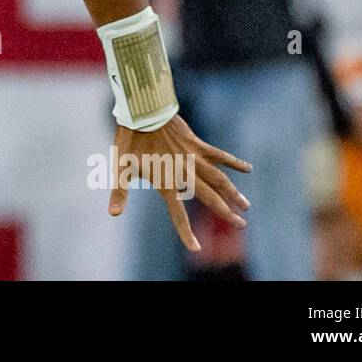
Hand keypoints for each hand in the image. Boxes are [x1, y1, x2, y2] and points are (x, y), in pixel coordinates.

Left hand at [106, 114, 252, 251]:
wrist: (141, 112)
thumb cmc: (130, 141)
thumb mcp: (121, 168)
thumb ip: (119, 193)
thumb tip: (113, 214)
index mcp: (165, 182)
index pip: (177, 213)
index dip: (185, 232)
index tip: (196, 249)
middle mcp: (183, 172)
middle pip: (208, 197)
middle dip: (225, 212)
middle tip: (242, 225)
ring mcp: (193, 157)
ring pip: (218, 178)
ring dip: (233, 192)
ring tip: (246, 206)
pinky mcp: (197, 144)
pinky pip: (219, 155)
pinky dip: (234, 162)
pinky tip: (248, 169)